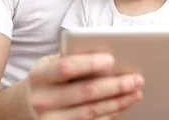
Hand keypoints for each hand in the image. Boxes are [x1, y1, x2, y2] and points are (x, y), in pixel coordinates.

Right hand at [27, 53, 143, 119]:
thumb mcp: (53, 61)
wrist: (31, 102)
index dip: (89, 63)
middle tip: (137, 78)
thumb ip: (73, 56)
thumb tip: (108, 55)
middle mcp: (42, 100)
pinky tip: (123, 103)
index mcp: (39, 76)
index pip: (65, 67)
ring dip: (118, 102)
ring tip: (137, 91)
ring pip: (91, 111)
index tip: (111, 59)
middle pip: (84, 92)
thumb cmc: (51, 76)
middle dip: (115, 85)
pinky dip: (110, 113)